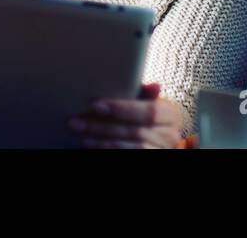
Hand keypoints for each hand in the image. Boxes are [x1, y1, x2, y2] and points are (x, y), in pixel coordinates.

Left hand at [69, 81, 185, 148]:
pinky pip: (126, 157)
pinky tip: (89, 146)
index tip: (93, 104)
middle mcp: (170, 136)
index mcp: (171, 115)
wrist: (155, 138)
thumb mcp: (146, 102)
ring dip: (101, 142)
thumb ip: (144, 94)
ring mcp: (160, 151)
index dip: (121, 108)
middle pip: (134, 132)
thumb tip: (155, 86)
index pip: (148, 111)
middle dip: (102, 127)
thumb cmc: (145, 115)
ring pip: (130, 148)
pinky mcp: (149, 160)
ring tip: (79, 135)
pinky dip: (105, 151)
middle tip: (75, 121)